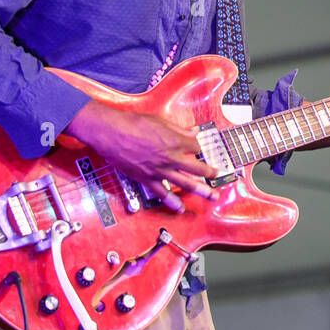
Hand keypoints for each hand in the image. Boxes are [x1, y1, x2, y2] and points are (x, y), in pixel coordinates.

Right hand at [64, 100, 217, 210]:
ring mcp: (160, 170)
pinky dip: (172, 201)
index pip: (198, 148)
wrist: (111, 132)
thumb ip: (179, 129)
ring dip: (202, 191)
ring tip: (212, 196)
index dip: (202, 149)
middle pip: (198, 169)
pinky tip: (179, 208)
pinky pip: (162, 193)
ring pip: (186, 184)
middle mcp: (171, 158)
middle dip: (210, 173)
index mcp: (176, 141)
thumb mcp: (160, 121)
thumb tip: (194, 130)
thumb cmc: (133, 123)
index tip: (202, 150)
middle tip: (217, 176)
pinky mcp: (147, 178)